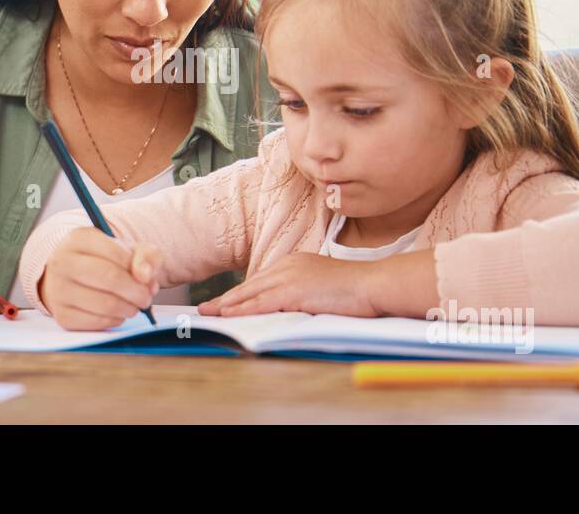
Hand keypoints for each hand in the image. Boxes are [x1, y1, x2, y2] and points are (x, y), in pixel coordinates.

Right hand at [37, 227, 162, 330]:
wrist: (75, 279)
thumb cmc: (105, 262)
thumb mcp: (128, 249)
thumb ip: (146, 255)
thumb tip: (144, 275)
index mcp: (79, 238)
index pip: (116, 253)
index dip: (139, 269)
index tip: (147, 278)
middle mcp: (62, 262)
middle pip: (109, 278)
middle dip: (136, 291)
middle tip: (146, 298)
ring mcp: (58, 290)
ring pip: (104, 304)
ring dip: (128, 308)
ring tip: (134, 306)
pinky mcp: (62, 315)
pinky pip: (96, 322)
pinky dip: (115, 320)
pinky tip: (117, 314)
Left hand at [198, 252, 379, 317]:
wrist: (373, 283)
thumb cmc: (356, 289)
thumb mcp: (322, 287)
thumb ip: (302, 294)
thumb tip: (286, 308)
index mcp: (295, 263)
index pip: (261, 281)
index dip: (240, 293)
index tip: (224, 302)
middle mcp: (288, 265)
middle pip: (250, 285)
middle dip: (226, 299)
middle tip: (205, 309)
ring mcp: (290, 277)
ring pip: (251, 294)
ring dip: (228, 306)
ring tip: (210, 314)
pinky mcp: (294, 291)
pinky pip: (261, 303)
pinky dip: (243, 310)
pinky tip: (229, 316)